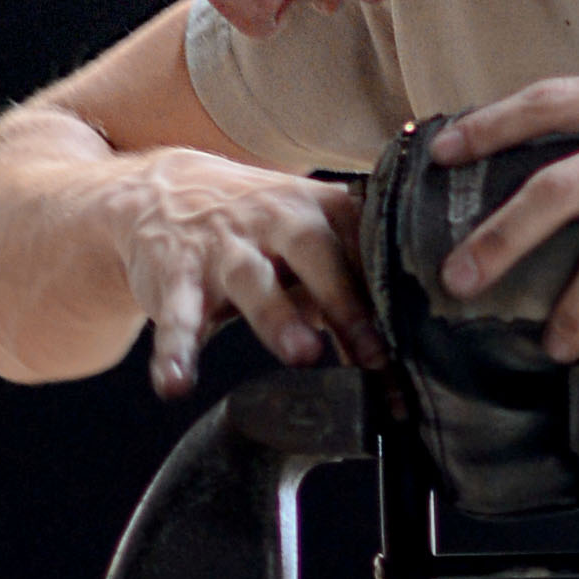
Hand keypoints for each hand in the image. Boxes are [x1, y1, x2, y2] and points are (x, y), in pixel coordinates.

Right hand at [116, 153, 380, 394]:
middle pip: (315, 253)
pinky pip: (178, 315)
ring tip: (301, 355)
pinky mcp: (176, 274)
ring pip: (253, 279)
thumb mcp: (311, 239)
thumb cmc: (258, 229)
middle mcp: (275, 221)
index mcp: (321, 211)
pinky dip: (175, 351)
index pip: (363, 252)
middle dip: (346, 301)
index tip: (417, 350)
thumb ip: (354, 285)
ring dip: (279, 318)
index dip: (390, 298)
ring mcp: (224, 247)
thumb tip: (406, 352)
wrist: (162, 194)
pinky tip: (175, 384)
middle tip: (371, 353)